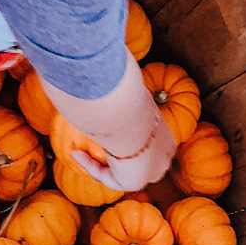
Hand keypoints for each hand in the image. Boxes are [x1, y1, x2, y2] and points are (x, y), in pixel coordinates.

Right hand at [43, 50, 175, 192]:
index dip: (132, 142)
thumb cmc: (131, 97)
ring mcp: (151, 173)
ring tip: (81, 150)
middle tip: (100, 149)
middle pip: (141, 163)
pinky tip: (76, 153)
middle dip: (121, 160)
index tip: (112, 134)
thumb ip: (125, 80)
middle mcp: (164, 158)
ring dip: (103, 164)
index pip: (155, 144)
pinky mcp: (133, 183)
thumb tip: (113, 60)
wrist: (127, 113)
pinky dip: (91, 167)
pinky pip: (109, 179)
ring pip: (124, 173)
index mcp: (169, 135)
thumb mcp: (131, 85)